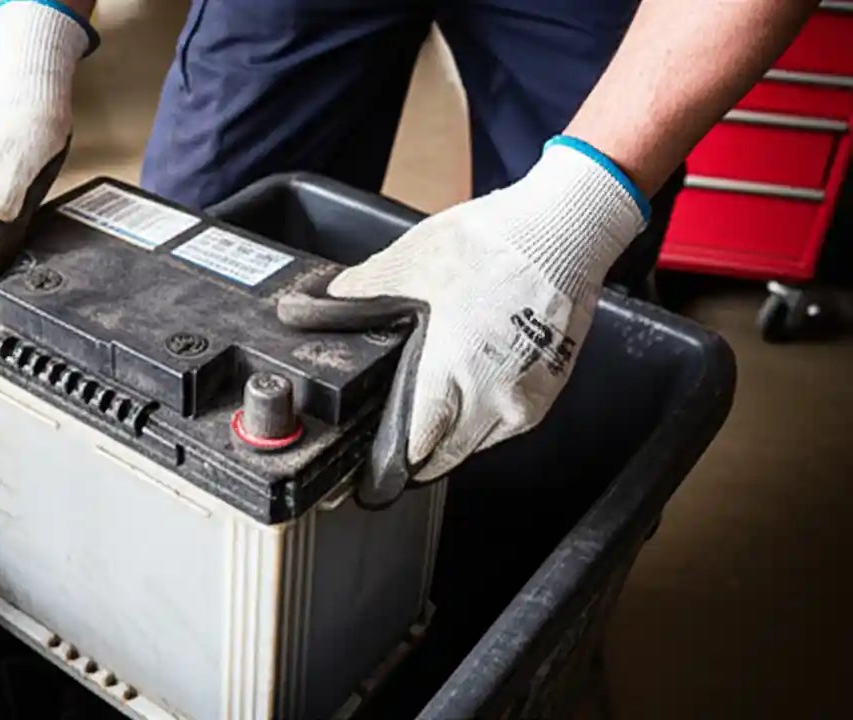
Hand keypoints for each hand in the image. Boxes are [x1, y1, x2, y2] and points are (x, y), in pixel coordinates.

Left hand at [280, 138, 648, 504]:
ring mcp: (524, 402)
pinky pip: (502, 425)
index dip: (383, 467)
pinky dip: (480, 417)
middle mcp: (491, 402)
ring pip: (473, 445)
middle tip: (389, 446)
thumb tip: (310, 309)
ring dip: (448, 437)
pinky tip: (466, 386)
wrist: (563, 232)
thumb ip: (356, 297)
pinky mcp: (546, 394)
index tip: (362, 477)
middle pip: (440, 459)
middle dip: (413, 456)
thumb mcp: (406, 264)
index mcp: (449, 377)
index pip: (410, 453)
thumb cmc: (492, 245)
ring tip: (427, 408)